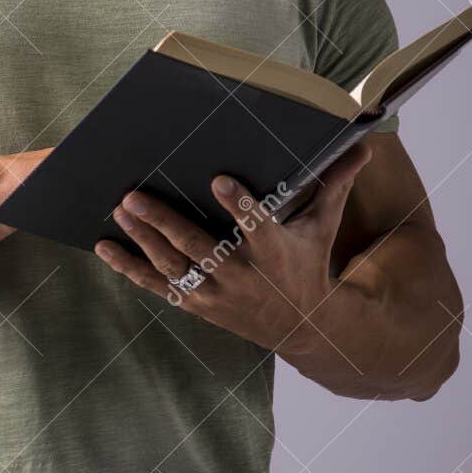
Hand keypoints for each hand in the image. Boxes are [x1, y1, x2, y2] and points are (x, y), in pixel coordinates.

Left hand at [93, 141, 373, 352]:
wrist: (303, 328)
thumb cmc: (309, 262)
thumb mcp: (322, 225)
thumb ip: (334, 183)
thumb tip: (366, 145)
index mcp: (274, 251)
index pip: (257, 224)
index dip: (240, 204)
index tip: (220, 180)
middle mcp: (243, 275)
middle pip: (200, 249)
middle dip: (165, 222)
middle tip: (134, 195)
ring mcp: (217, 294)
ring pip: (174, 268)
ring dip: (144, 240)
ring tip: (119, 209)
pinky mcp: (199, 305)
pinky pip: (159, 286)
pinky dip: (130, 268)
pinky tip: (105, 247)